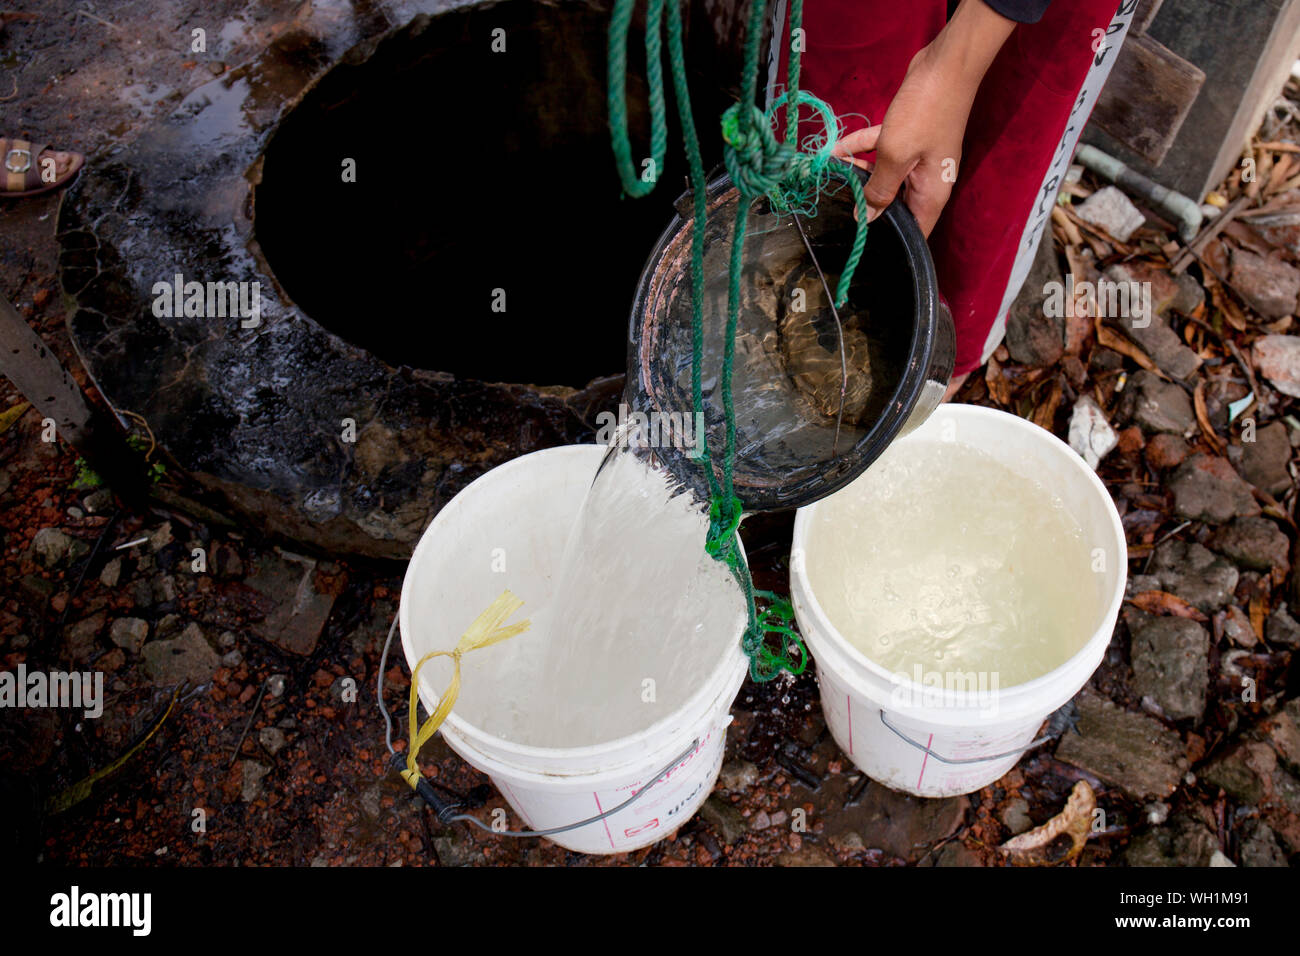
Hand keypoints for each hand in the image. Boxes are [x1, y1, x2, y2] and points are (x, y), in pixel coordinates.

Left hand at [831, 0, 1015, 237]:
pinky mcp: (909, 137)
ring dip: (859, 173)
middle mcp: (927, 181)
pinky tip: (836, 150)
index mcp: (932, 194)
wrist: (945, 65)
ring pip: (885, 175)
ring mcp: (919, 158)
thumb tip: (865, 218)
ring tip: (831, 176)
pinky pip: (882, 150)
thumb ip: (879, 189)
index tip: (864, 244)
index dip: (892, 240)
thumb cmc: (925, 114)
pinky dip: (862, 149)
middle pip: (895, 205)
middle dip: (868, 206)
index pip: (914, 231)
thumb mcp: (895, 156)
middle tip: (838, 207)